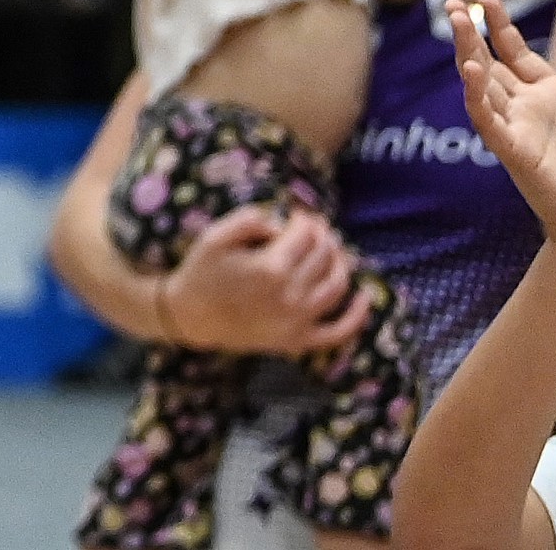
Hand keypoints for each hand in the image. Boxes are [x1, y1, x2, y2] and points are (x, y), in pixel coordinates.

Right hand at [154, 204, 376, 356]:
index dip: (306, 220)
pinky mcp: (298, 340)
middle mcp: (290, 295)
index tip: (299, 214)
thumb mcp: (216, 235)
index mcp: (271, 267)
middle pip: (323, 256)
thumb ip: (252, 219)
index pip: (305, 235)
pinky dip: (357, 315)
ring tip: (333, 250)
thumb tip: (283, 222)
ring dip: (341, 262)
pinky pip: (339, 331)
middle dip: (323, 236)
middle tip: (315, 228)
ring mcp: (297, 320)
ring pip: (337, 286)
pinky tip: (365, 296)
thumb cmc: (201, 272)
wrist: (190, 316)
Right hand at [454, 0, 555, 267]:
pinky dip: (476, 94)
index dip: (501, 27)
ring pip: (482, 83)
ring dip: (466, 52)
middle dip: (470, 33)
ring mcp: (517, 127)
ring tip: (456, 21)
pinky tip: (471, 69)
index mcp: (552, 98)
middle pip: (490, 62)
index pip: (517, 54)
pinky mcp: (513, 150)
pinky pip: (487, 118)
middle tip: (454, 3)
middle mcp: (528, 109)